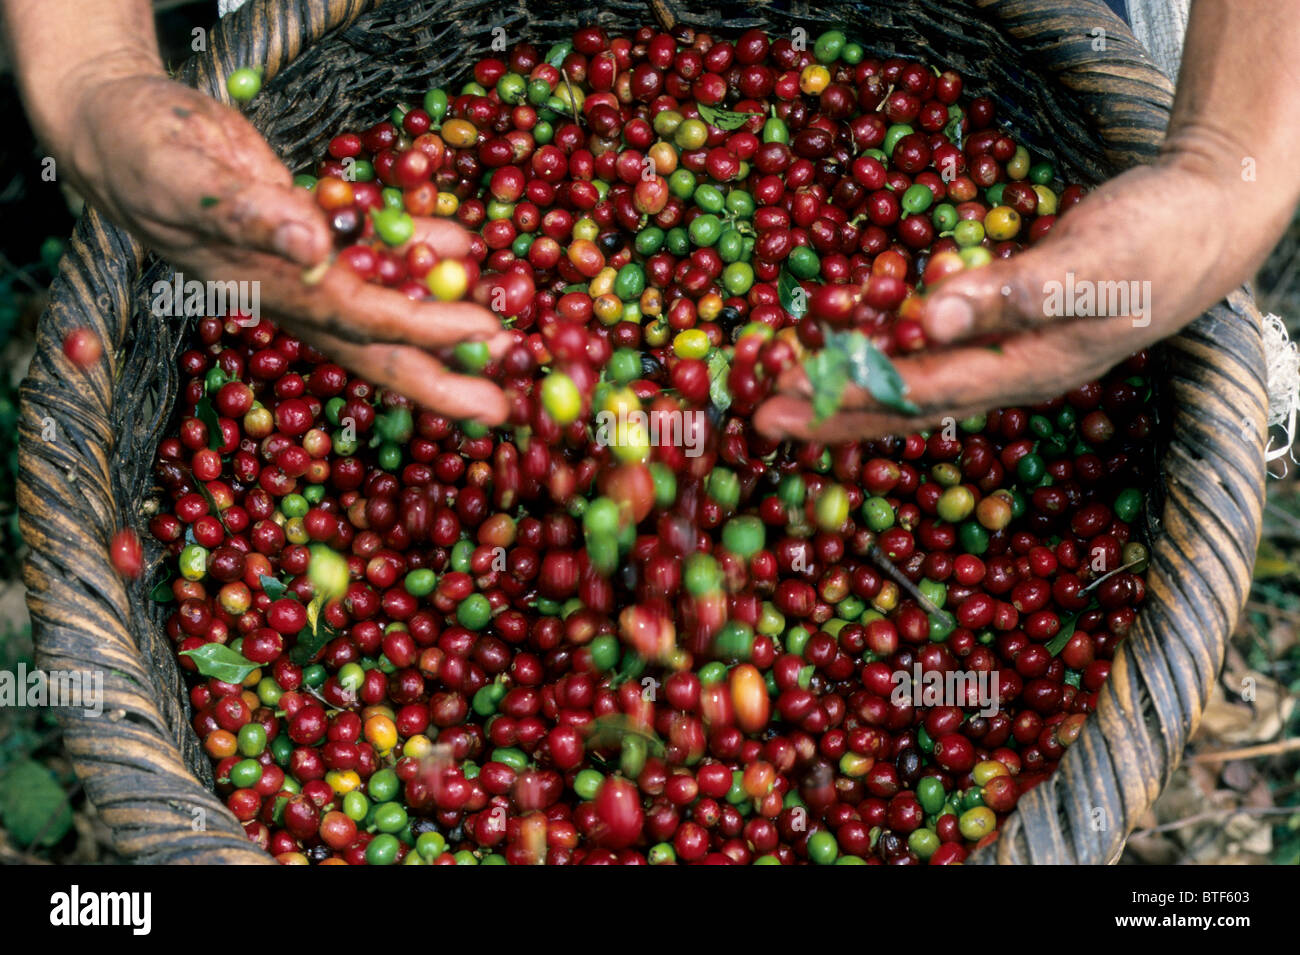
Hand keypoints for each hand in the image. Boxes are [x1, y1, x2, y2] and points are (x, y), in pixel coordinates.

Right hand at [64, 74, 509, 422]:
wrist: (117, 132)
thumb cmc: (141, 152)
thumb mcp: (184, 176)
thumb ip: (247, 212)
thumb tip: (310, 240)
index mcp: (271, 287)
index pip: (362, 322)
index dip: (425, 333)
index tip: (483, 336)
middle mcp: (297, 289)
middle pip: (381, 344)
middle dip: (443, 377)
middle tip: (504, 408)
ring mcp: (305, 264)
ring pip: (387, 301)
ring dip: (444, 316)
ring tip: (504, 332)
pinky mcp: (309, 229)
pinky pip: (374, 249)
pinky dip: (416, 249)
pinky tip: (461, 245)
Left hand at [755, 155, 1285, 442]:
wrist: (1203, 222)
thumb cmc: (1157, 243)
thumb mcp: (1092, 266)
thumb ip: (1013, 292)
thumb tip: (928, 319)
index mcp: (1024, 370)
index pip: (917, 394)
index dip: (845, 398)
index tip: (782, 401)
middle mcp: (1007, 372)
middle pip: (905, 404)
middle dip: (832, 410)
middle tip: (758, 414)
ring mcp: (1004, 351)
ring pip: (914, 380)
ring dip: (852, 385)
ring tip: (790, 387)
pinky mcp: (1002, 323)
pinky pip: (931, 349)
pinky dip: (885, 349)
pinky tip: (853, 345)